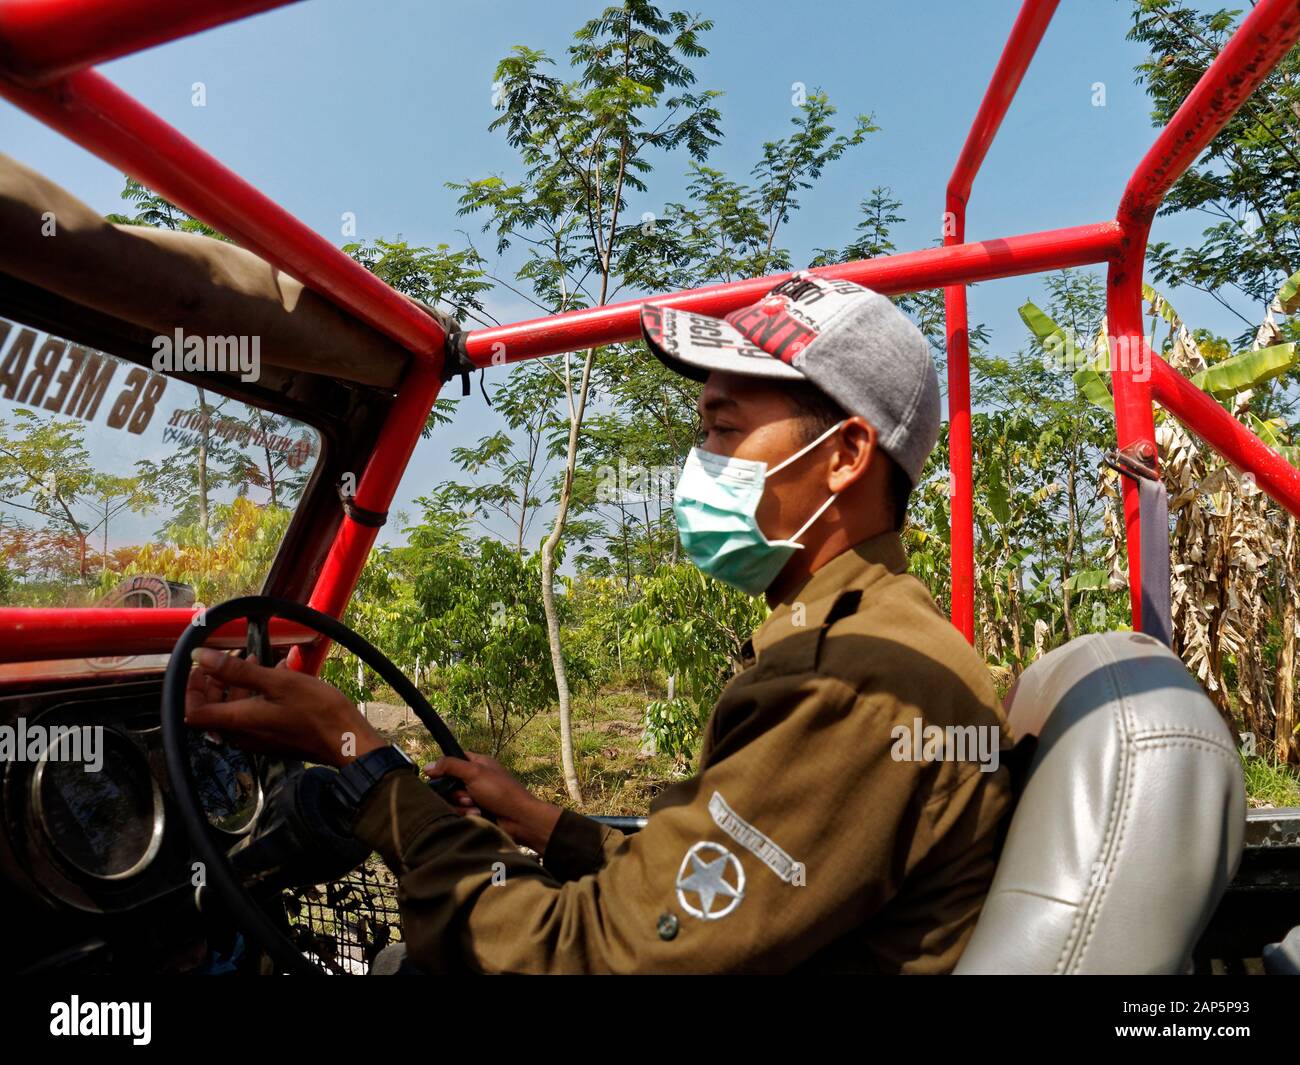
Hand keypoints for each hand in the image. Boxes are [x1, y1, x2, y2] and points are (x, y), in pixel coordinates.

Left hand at [185, 648, 386, 767]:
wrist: (347, 740)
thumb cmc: (317, 711)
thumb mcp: (278, 682)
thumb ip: (237, 671)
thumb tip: (201, 658)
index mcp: (238, 722)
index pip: (193, 711)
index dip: (190, 689)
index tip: (200, 666)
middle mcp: (242, 735)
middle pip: (211, 711)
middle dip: (213, 682)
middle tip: (225, 659)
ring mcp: (257, 740)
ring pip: (232, 712)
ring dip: (236, 685)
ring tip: (252, 660)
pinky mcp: (271, 739)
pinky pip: (251, 717)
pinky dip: (253, 695)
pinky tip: (274, 677)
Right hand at [425, 753, 561, 851]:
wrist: (519, 819)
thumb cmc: (501, 791)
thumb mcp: (475, 772)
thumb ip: (450, 766)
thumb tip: (428, 767)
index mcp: (477, 763)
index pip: (452, 760)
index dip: (443, 768)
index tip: (436, 776)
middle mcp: (474, 778)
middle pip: (448, 783)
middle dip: (455, 792)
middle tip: (467, 795)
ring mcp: (474, 796)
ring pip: (451, 799)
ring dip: (461, 804)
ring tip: (475, 806)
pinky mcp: (473, 812)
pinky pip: (458, 812)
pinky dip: (466, 813)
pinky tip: (477, 815)